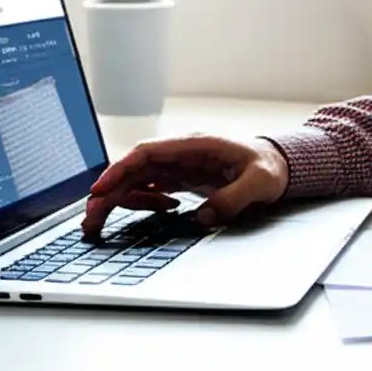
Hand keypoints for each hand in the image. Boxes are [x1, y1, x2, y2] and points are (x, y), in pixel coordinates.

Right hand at [81, 134, 289, 239]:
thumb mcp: (260, 183)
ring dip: (120, 200)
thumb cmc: (270, 167)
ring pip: (138, 180)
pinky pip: (153, 188)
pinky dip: (146, 202)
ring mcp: (180, 166)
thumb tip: (203, 216)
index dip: (120, 171)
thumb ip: (233, 199)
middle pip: (134, 170)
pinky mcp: (183, 178)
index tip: (100, 191)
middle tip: (90, 221)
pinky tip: (159, 212)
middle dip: (109, 194)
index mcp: (195, 145)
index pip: (146, 154)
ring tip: (103, 224)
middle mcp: (182, 154)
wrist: (281, 165)